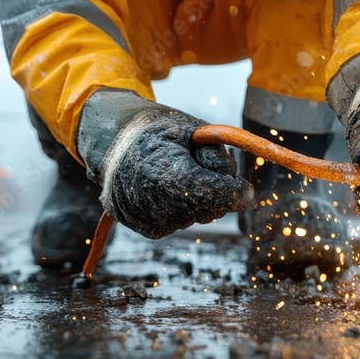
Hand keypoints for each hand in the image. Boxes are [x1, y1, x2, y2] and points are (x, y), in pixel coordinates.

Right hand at [79, 90, 251, 238]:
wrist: (113, 141)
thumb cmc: (157, 130)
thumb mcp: (191, 130)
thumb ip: (218, 158)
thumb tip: (245, 195)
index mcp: (161, 171)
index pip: (210, 194)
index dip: (233, 193)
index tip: (246, 190)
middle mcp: (148, 202)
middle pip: (206, 210)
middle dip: (216, 190)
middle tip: (198, 164)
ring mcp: (143, 219)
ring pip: (196, 218)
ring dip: (199, 199)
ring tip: (177, 173)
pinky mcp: (143, 229)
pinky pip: (180, 222)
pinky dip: (183, 207)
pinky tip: (170, 188)